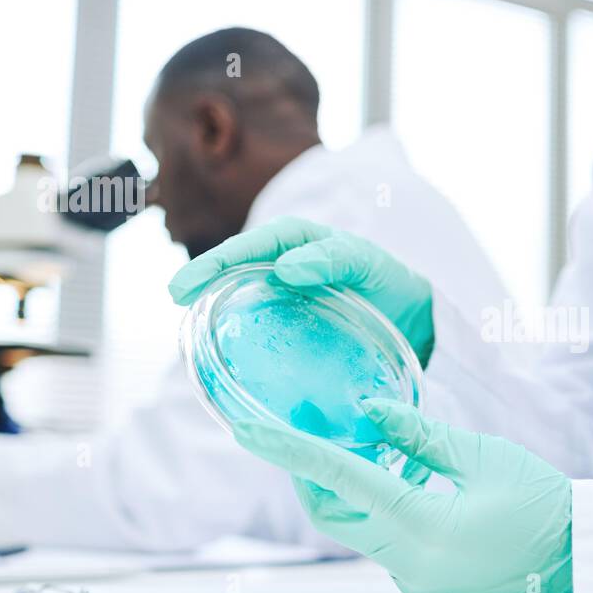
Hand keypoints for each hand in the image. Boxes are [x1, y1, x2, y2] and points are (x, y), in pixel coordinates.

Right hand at [168, 216, 434, 364]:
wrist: (416, 320)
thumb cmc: (392, 284)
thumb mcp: (369, 264)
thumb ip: (334, 259)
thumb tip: (285, 268)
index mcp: (302, 242)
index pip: (253, 246)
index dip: (219, 260)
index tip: (193, 279)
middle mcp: (287, 265)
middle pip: (238, 267)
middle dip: (205, 277)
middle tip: (176, 297)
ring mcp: (286, 296)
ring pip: (242, 295)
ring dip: (214, 304)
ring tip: (188, 324)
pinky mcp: (291, 324)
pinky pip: (260, 325)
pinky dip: (240, 333)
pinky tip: (222, 350)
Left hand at [233, 399, 572, 592]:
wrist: (579, 557)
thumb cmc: (544, 504)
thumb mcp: (484, 455)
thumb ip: (419, 433)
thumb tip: (367, 411)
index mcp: (422, 526)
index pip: (339, 479)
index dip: (290, 450)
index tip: (249, 429)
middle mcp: (407, 560)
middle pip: (333, 511)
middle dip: (310, 470)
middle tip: (301, 425)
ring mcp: (413, 576)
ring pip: (353, 527)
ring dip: (343, 487)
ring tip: (354, 441)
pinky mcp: (423, 578)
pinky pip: (380, 539)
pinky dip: (374, 504)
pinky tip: (395, 472)